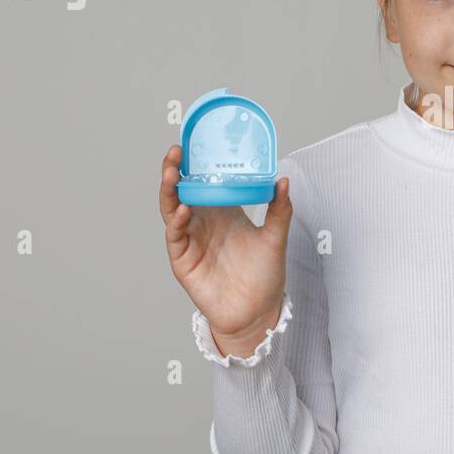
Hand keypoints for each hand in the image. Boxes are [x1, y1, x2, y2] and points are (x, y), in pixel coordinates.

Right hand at [159, 144, 292, 345]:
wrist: (257, 311)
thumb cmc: (264, 276)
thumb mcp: (275, 238)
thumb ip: (280, 211)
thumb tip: (283, 181)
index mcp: (223, 211)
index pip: (204, 180)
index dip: (196, 163)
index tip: (194, 141)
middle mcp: (203, 221)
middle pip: (182, 190)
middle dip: (175, 170)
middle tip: (176, 151)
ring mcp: (190, 239)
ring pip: (172, 209)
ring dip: (169, 190)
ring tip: (171, 172)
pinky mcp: (183, 260)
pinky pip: (176, 237)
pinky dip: (177, 222)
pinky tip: (182, 210)